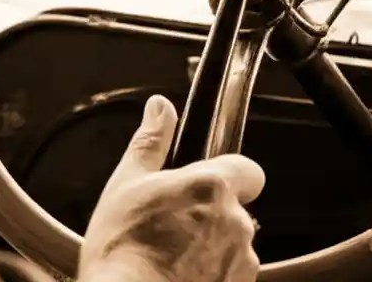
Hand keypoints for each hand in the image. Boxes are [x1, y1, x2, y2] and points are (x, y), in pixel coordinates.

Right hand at [80, 95, 263, 281]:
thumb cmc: (123, 250)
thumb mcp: (126, 185)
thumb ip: (150, 143)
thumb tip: (160, 107)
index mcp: (212, 186)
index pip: (248, 170)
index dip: (230, 175)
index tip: (205, 186)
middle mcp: (236, 222)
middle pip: (236, 211)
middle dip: (211, 217)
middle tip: (172, 227)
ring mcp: (241, 262)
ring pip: (233, 247)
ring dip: (212, 250)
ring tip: (171, 259)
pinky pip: (230, 276)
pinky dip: (211, 277)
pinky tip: (178, 278)